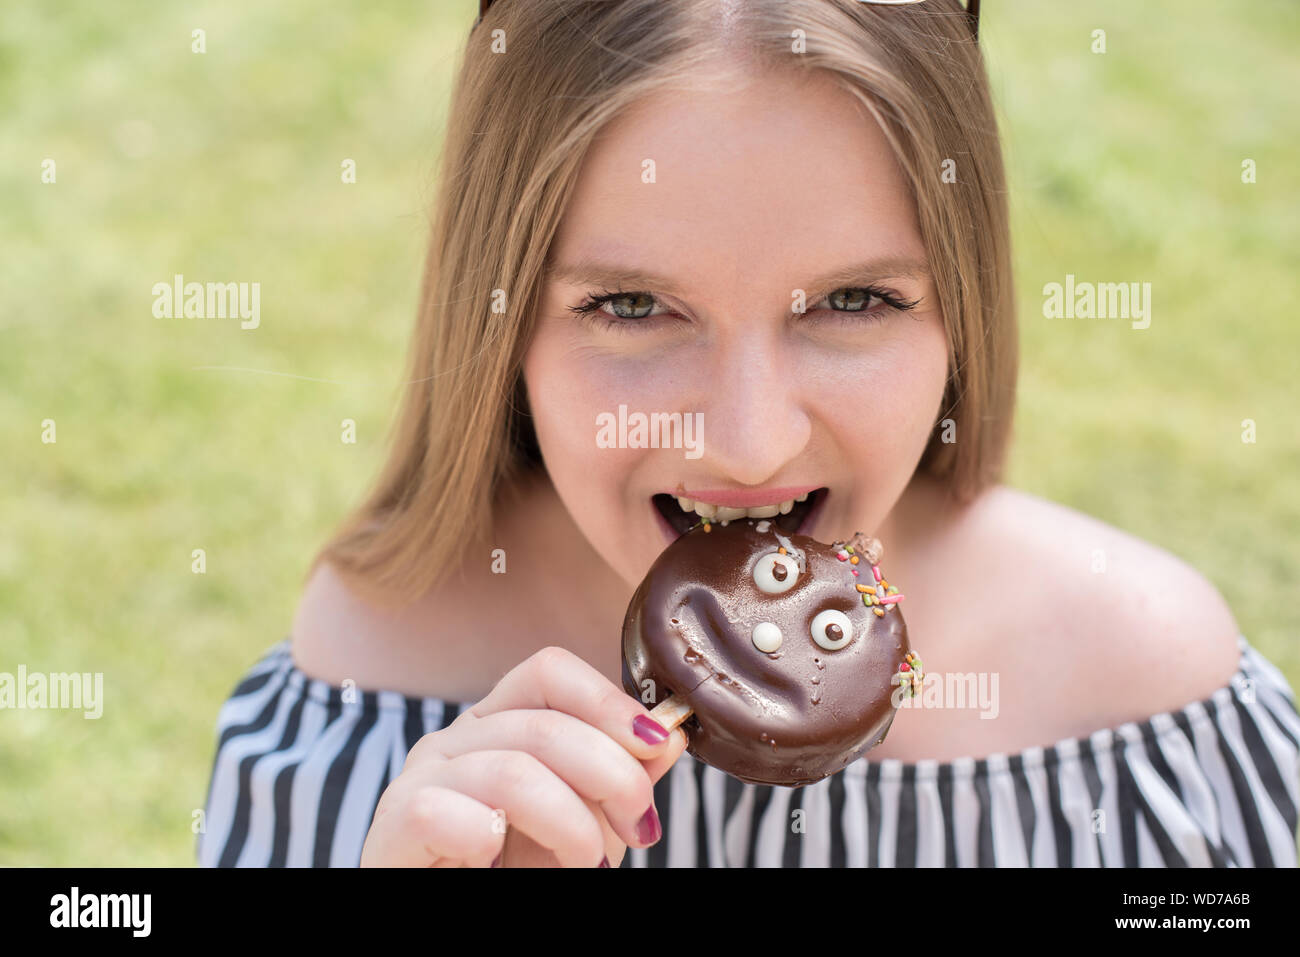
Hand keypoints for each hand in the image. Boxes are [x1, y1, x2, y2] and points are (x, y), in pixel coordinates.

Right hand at [360, 646, 687, 866]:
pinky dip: (487, 838)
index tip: (656, 745)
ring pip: (511, 772)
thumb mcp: (583, 822)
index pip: (550, 671)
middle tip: (638, 830)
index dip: (609, 701)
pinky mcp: (392, 827)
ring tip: (587, 865)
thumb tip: (669, 736)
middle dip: (613, 778)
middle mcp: (455, 739)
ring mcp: (419, 779)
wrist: (448, 921)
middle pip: (545, 724)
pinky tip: (498, 863)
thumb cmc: (514, 872)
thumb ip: (621, 778)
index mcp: (498, 723)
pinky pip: (441, 812)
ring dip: (571, 825)